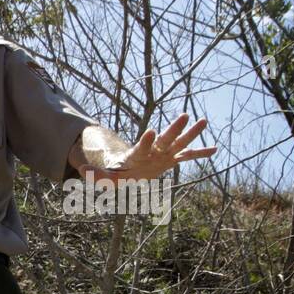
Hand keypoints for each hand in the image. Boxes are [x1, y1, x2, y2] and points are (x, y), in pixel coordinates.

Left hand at [80, 113, 216, 182]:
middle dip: (174, 129)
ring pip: (178, 143)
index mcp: (137, 155)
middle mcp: (153, 151)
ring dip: (190, 134)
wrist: (129, 169)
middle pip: (164, 139)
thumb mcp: (106, 177)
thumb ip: (95, 174)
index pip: (142, 147)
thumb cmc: (118, 172)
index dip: (147, 141)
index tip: (151, 131)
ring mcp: (164, 154)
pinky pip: (187, 156)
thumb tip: (79, 170)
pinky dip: (200, 153)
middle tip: (184, 115)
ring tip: (203, 121)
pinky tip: (214, 149)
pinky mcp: (171, 159)